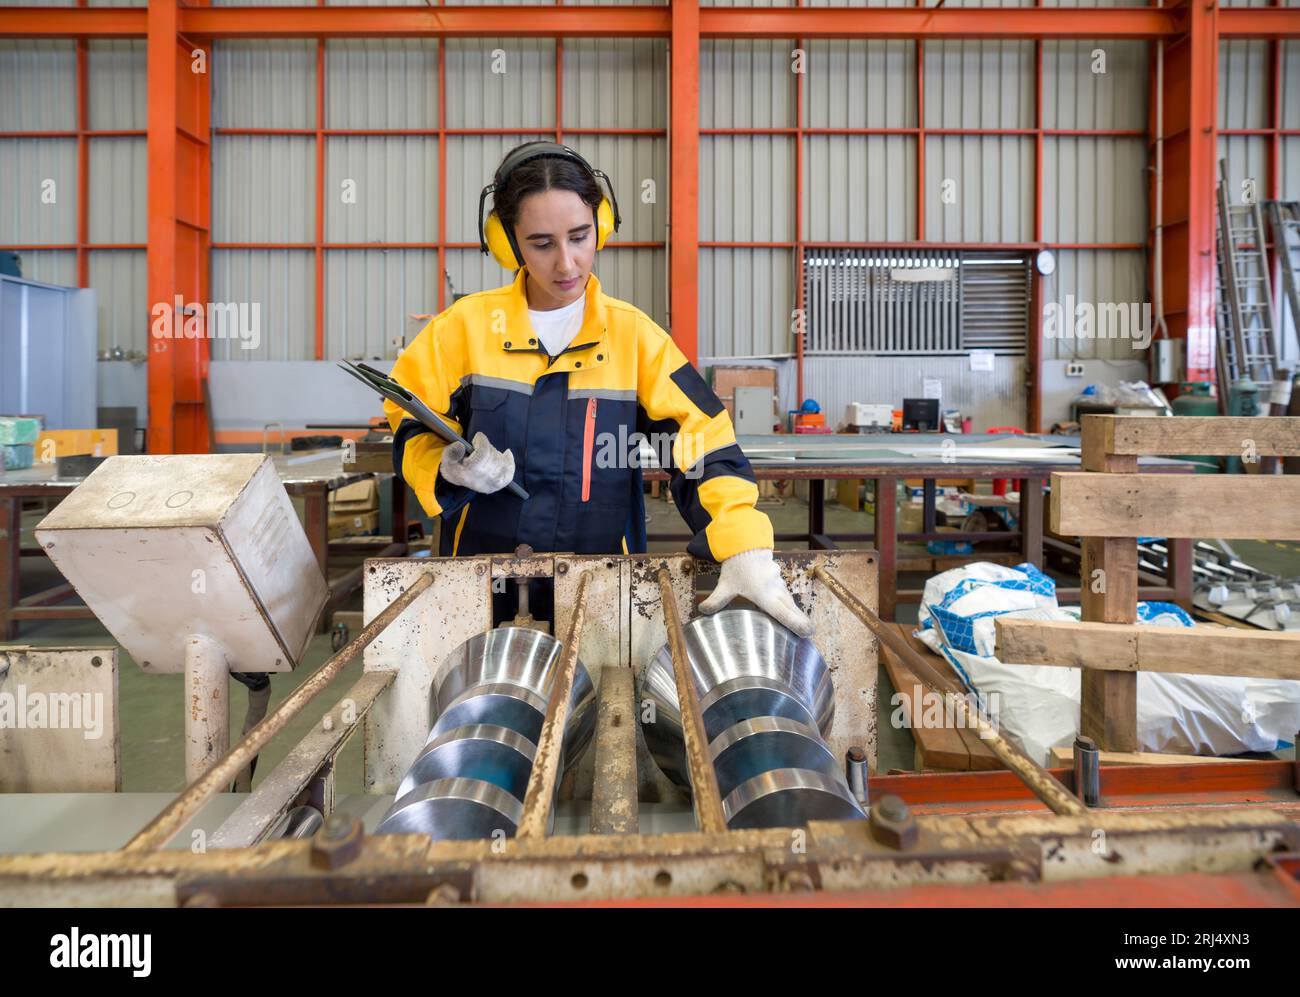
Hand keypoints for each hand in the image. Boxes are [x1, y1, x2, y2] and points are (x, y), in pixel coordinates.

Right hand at [439, 432, 515, 493]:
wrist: (461, 480)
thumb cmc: (455, 467)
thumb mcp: (447, 459)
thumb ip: (451, 452)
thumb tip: (461, 446)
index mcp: (469, 474)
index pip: (483, 453)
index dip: (482, 441)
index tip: (478, 437)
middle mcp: (482, 481)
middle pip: (492, 456)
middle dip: (487, 446)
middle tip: (481, 446)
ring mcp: (493, 484)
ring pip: (501, 461)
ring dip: (495, 453)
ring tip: (487, 452)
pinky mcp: (500, 484)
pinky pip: (510, 471)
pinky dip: (509, 460)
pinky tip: (506, 453)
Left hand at [698, 548, 813, 636]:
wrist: (745, 542)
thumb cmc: (737, 564)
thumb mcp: (725, 584)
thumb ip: (716, 600)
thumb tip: (703, 611)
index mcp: (764, 594)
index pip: (782, 612)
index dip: (795, 623)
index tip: (807, 631)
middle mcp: (774, 589)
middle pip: (791, 608)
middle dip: (801, 620)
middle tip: (811, 632)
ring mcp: (778, 582)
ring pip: (790, 599)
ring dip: (796, 612)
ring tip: (804, 624)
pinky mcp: (777, 577)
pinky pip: (786, 592)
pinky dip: (790, 602)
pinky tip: (790, 608)